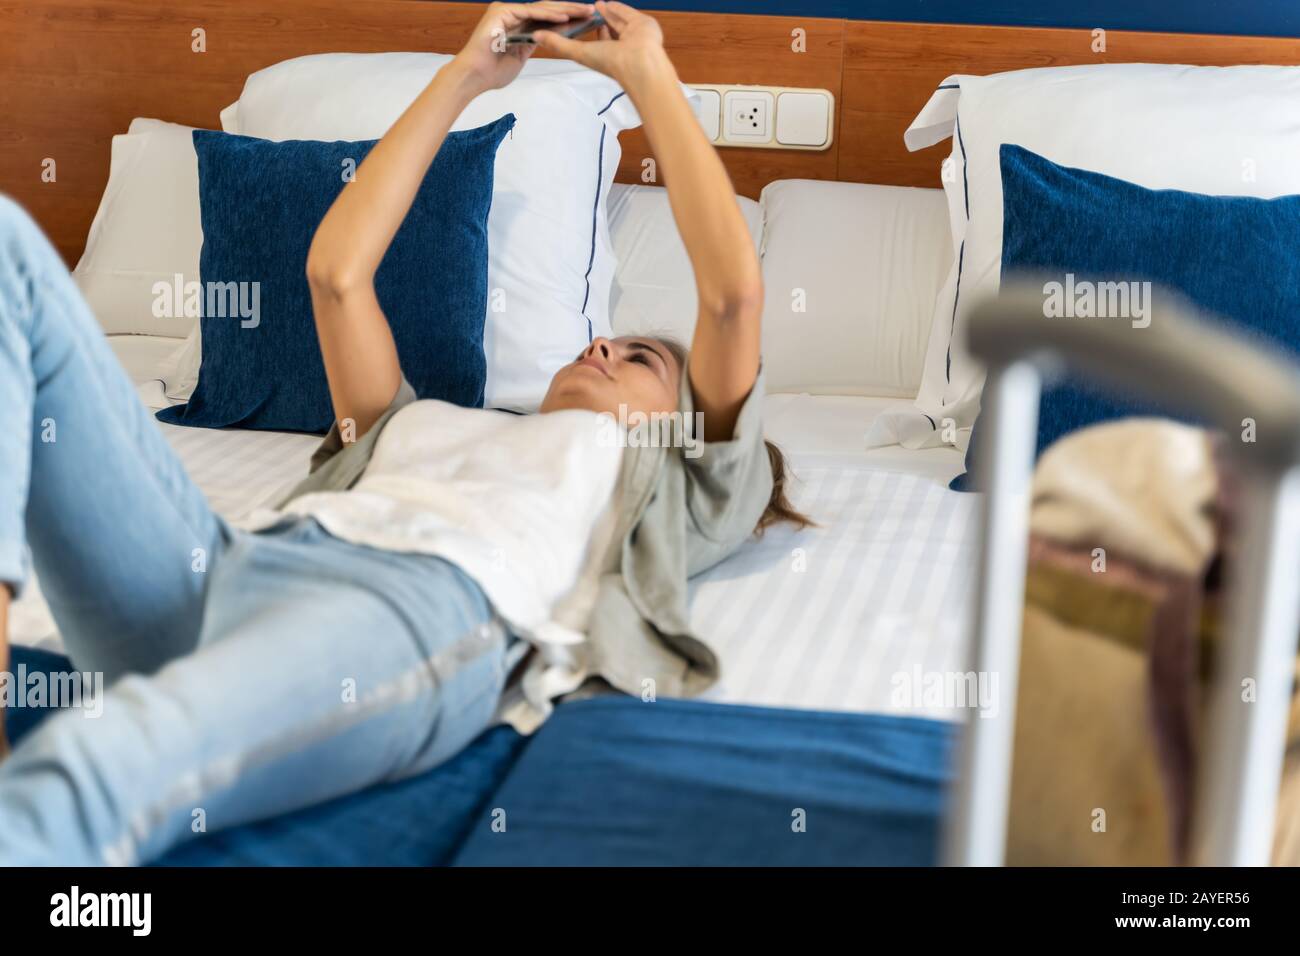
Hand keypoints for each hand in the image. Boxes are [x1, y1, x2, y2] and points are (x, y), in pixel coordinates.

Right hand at [451, 2, 596, 93]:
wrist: (474, 76)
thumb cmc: (492, 72)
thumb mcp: (520, 57)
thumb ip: (533, 45)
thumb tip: (549, 39)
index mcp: (517, 23)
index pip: (546, 17)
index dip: (567, 18)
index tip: (586, 20)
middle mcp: (512, 13)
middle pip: (546, 9)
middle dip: (570, 10)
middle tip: (591, 11)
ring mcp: (507, 11)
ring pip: (541, 8)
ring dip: (563, 10)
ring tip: (583, 12)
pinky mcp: (502, 11)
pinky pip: (529, 11)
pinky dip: (547, 14)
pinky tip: (564, 17)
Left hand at [533, 1, 668, 88]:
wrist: (639, 60)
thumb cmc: (612, 62)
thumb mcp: (578, 51)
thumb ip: (558, 43)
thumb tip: (536, 37)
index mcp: (607, 55)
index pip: (592, 41)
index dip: (581, 30)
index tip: (570, 23)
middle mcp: (619, 46)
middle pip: (605, 30)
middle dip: (595, 21)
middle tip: (584, 12)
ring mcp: (632, 35)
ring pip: (617, 22)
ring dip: (607, 14)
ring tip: (596, 6)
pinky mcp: (642, 24)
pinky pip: (628, 14)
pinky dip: (619, 9)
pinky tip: (609, 3)